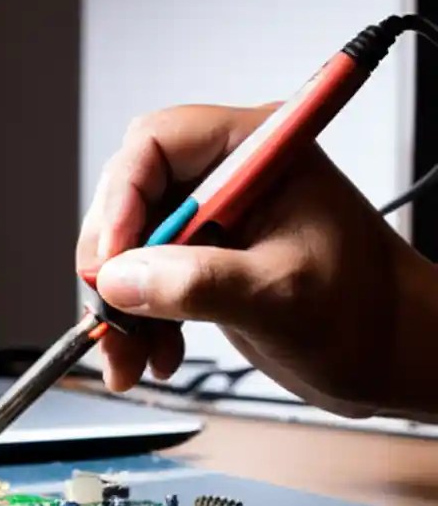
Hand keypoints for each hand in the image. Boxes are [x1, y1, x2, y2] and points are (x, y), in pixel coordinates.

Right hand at [76, 103, 431, 418]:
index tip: (112, 257)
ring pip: (130, 245)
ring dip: (120, 302)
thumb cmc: (370, 316)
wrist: (395, 361)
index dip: (122, 197)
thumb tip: (122, 279)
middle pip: (131, 194)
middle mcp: (228, 177)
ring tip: (128, 352)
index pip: (157, 144)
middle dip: (114, 259)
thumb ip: (197, 284)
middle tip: (110, 305)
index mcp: (258, 153)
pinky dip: (138, 321)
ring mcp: (214, 220)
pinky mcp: (204, 260)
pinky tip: (154, 354)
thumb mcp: (280, 297)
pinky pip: (145, 279)